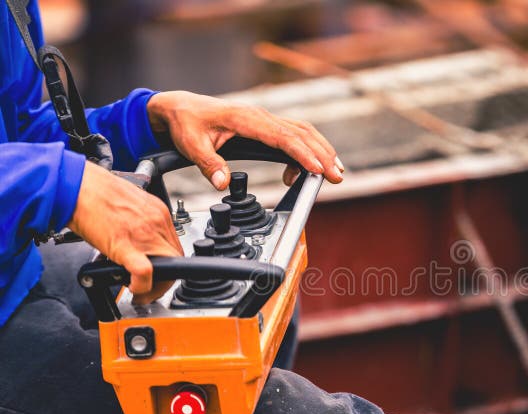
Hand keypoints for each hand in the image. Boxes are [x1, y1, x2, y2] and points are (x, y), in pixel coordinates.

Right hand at [68, 161, 183, 302]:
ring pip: (166, 268)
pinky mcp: (125, 246)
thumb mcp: (130, 203)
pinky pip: (144, 272)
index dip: (170, 263)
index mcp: (158, 212)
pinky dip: (142, 285)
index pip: (174, 244)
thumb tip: (140, 239)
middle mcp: (156, 223)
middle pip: (176, 258)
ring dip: (156, 285)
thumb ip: (142, 221)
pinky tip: (133, 288)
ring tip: (142, 291)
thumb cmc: (95, 192)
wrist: (75, 185)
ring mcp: (143, 235)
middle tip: (153, 287)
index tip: (160, 271)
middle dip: (167, 278)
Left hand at [147, 91, 343, 189]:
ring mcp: (266, 119)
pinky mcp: (267, 126)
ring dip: (322, 150)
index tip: (317, 169)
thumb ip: (208, 164)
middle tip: (338, 176)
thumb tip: (223, 183)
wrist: (182, 108)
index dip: (302, 154)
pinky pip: (294, 134)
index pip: (283, 137)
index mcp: (246, 118)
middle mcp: (261, 116)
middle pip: (301, 133)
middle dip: (322, 155)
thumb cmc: (187, 123)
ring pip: (303, 132)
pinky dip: (309, 149)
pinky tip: (310, 169)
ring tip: (336, 171)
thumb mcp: (191, 145)